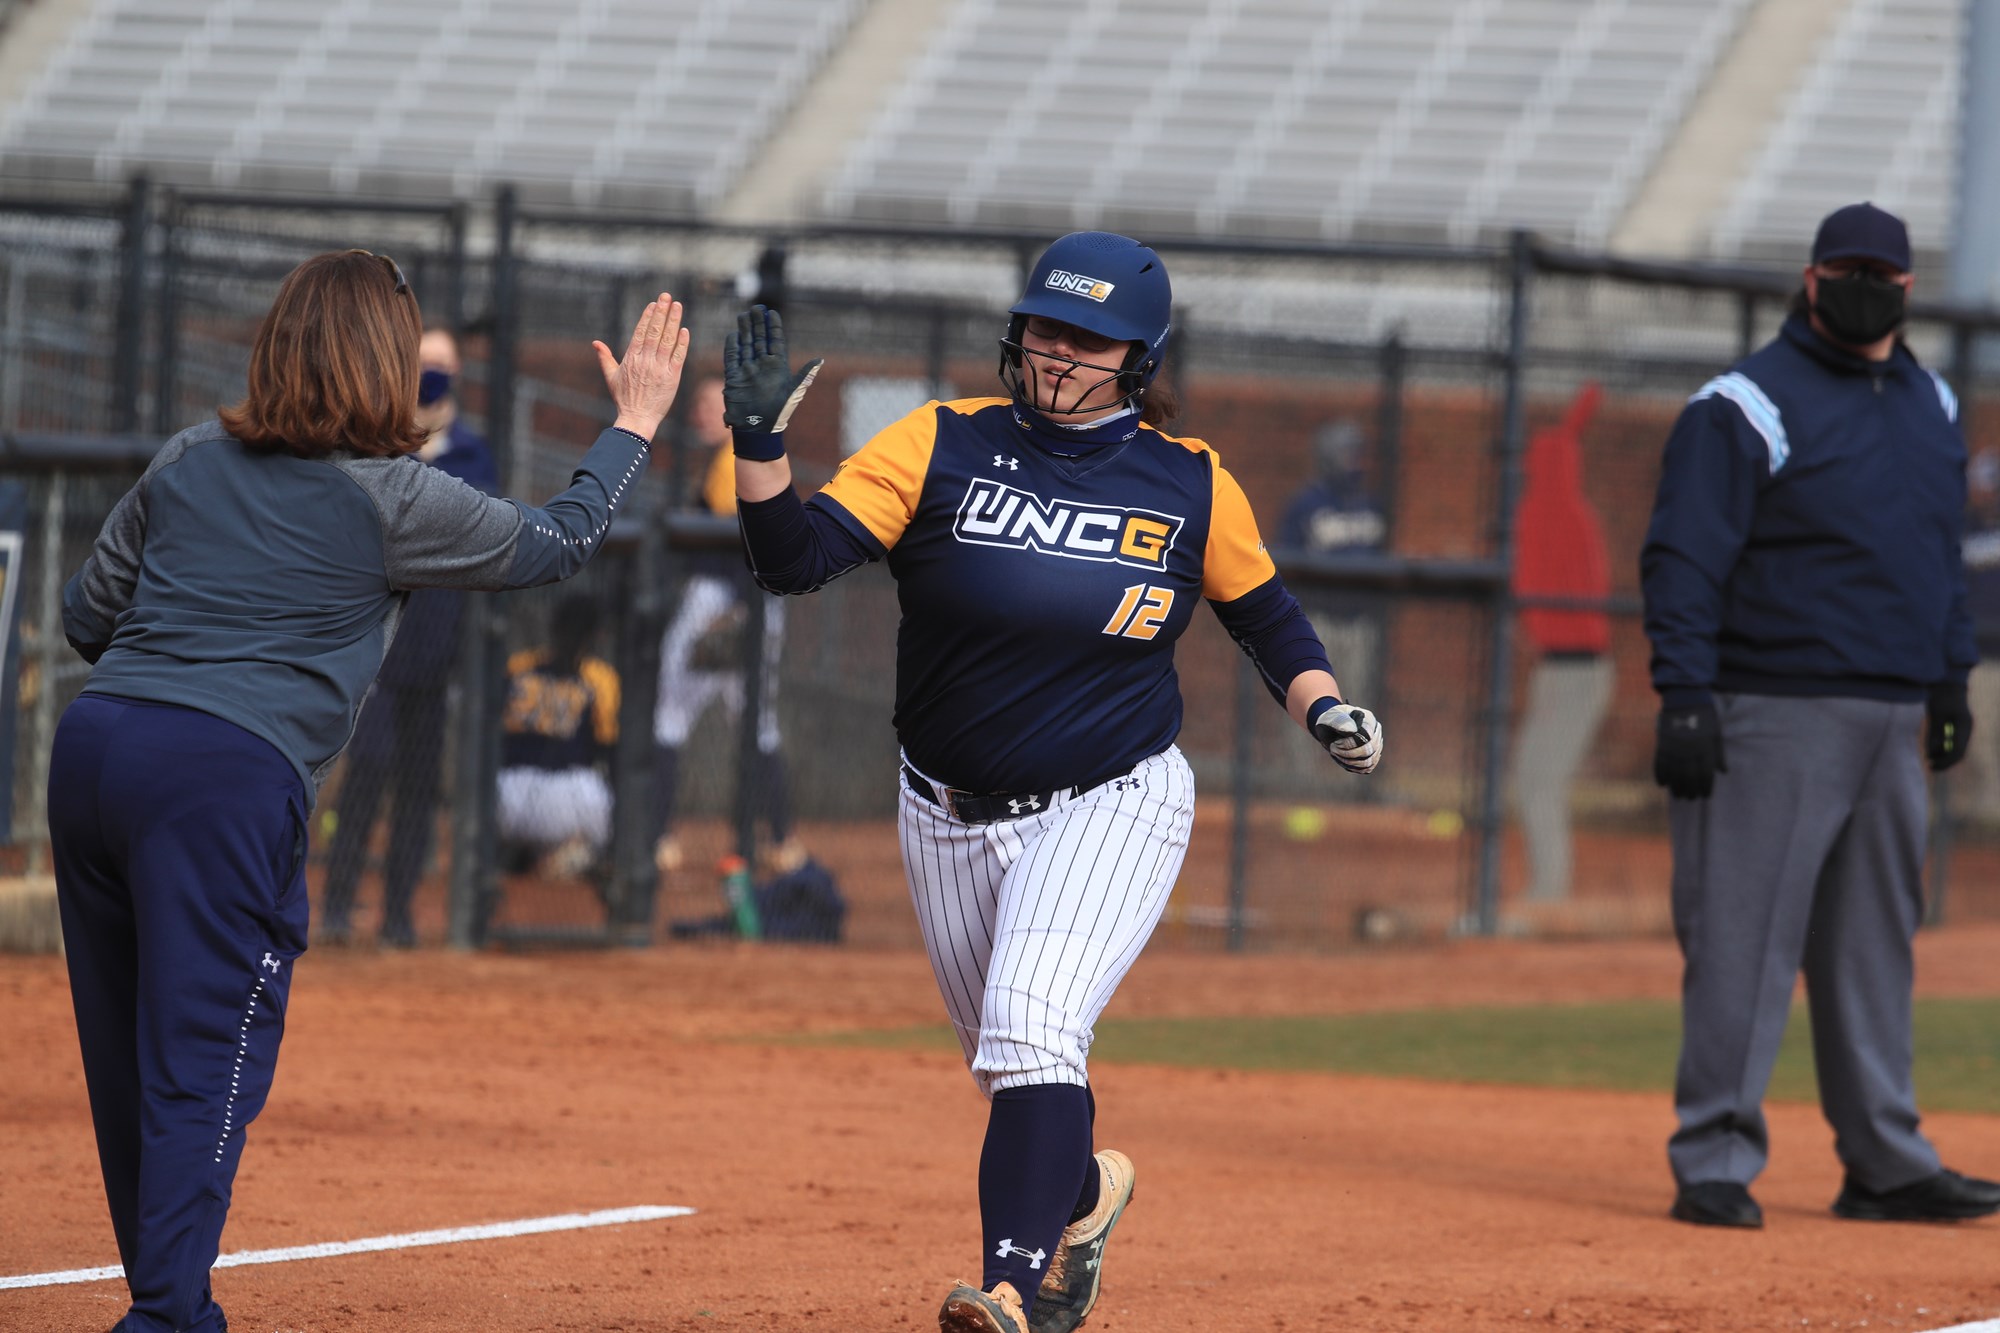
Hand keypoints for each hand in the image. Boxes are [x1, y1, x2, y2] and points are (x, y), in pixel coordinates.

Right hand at [593, 293, 689, 439]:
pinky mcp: (672, 377)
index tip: (654, 304)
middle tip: (667, 296)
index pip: (640, 331)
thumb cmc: (624, 398)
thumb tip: (595, 343)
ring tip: (677, 306)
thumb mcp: (611, 376)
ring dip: (673, 321)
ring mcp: (659, 368)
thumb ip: (605, 358)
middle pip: (655, 331)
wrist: (637, 418)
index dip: (648, 316)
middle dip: (661, 312)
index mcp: (631, 358)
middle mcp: (645, 360)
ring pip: (668, 340)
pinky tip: (685, 330)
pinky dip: (682, 343)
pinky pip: (678, 356)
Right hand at [723, 305, 822, 443]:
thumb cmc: (779, 412)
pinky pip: (732, 358)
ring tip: (744, 315)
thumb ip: (805, 374)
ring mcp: (747, 370)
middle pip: (759, 340)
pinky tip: (733, 334)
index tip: (772, 313)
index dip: (774, 328)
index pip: (776, 342)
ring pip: (746, 345)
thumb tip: (820, 360)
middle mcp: (762, 366)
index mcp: (777, 367)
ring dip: (745, 331)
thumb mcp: (795, 391)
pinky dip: (732, 346)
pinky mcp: (734, 377)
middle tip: (756, 308)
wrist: (757, 429)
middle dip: (758, 324)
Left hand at [1310, 699, 1381, 773]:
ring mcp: (1375, 746)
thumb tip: (1353, 730)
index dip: (1350, 743)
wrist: (1329, 730)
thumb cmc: (1330, 721)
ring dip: (1349, 762)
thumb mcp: (1330, 718)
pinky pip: (1367, 768)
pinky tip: (1342, 760)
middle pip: (1370, 750)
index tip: (1336, 742)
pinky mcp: (1371, 758)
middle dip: (1348, 753)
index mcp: (1368, 719)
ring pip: (1369, 761)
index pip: (1367, 736)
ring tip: (1336, 754)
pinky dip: (1353, 767)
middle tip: (1333, 749)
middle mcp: (1376, 733)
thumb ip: (1340, 721)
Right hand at [1654, 697, 1724, 799]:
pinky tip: (1663, 784)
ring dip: (1676, 786)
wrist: (1684, 697)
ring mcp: (1675, 747)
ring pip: (1674, 773)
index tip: (1705, 796)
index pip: (1706, 774)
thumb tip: (1723, 772)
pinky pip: (1660, 763)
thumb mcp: (1717, 733)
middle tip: (1691, 798)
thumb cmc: (1705, 715)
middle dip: (1690, 790)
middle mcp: (1690, 750)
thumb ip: (1719, 754)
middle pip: (1689, 777)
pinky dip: (1660, 775)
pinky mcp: (1662, 743)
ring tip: (1678, 795)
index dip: (1706, 787)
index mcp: (1706, 747)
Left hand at [1927, 680, 1972, 771]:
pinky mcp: (1958, 724)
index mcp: (1964, 727)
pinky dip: (1944, 746)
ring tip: (1929, 758)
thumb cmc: (1941, 696)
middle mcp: (1966, 728)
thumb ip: (1935, 733)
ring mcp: (1963, 726)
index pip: (1957, 751)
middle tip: (1929, 765)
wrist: (1947, 681)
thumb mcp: (1935, 714)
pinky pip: (1953, 740)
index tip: (1931, 765)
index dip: (1944, 761)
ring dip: (1944, 754)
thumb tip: (1934, 752)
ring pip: (1957, 747)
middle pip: (1959, 752)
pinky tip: (1933, 749)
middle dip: (1945, 760)